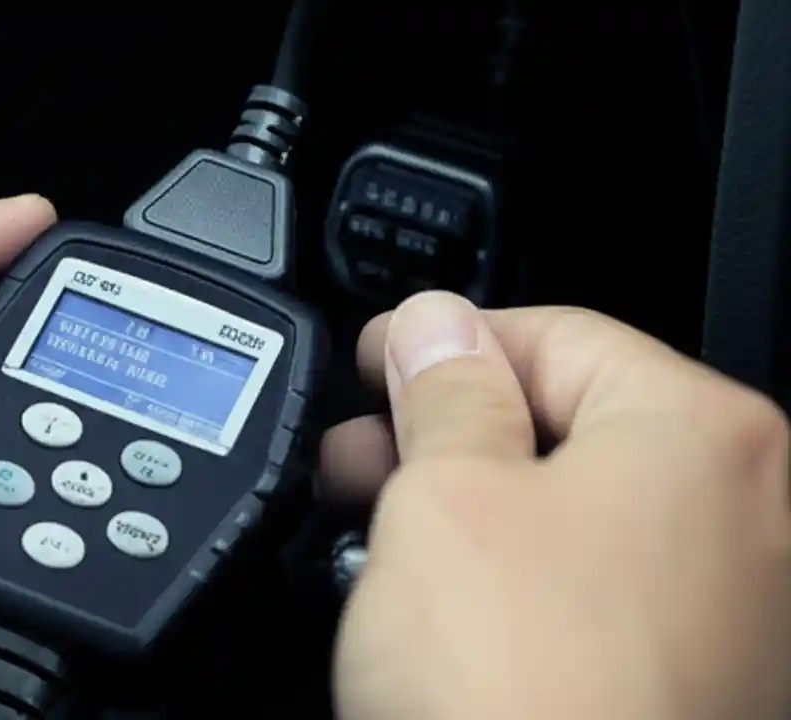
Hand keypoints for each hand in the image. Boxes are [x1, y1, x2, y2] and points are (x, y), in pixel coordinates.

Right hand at [320, 292, 790, 719]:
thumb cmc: (529, 696)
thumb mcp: (446, 499)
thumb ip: (443, 391)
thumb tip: (434, 330)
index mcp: (699, 437)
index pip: (554, 335)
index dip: (442, 341)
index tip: (377, 362)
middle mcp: (744, 519)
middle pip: (567, 427)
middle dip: (443, 433)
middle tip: (360, 455)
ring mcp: (729, 613)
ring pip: (573, 516)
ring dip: (466, 509)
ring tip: (377, 535)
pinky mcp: (690, 687)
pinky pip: (591, 595)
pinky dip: (512, 582)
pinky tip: (439, 607)